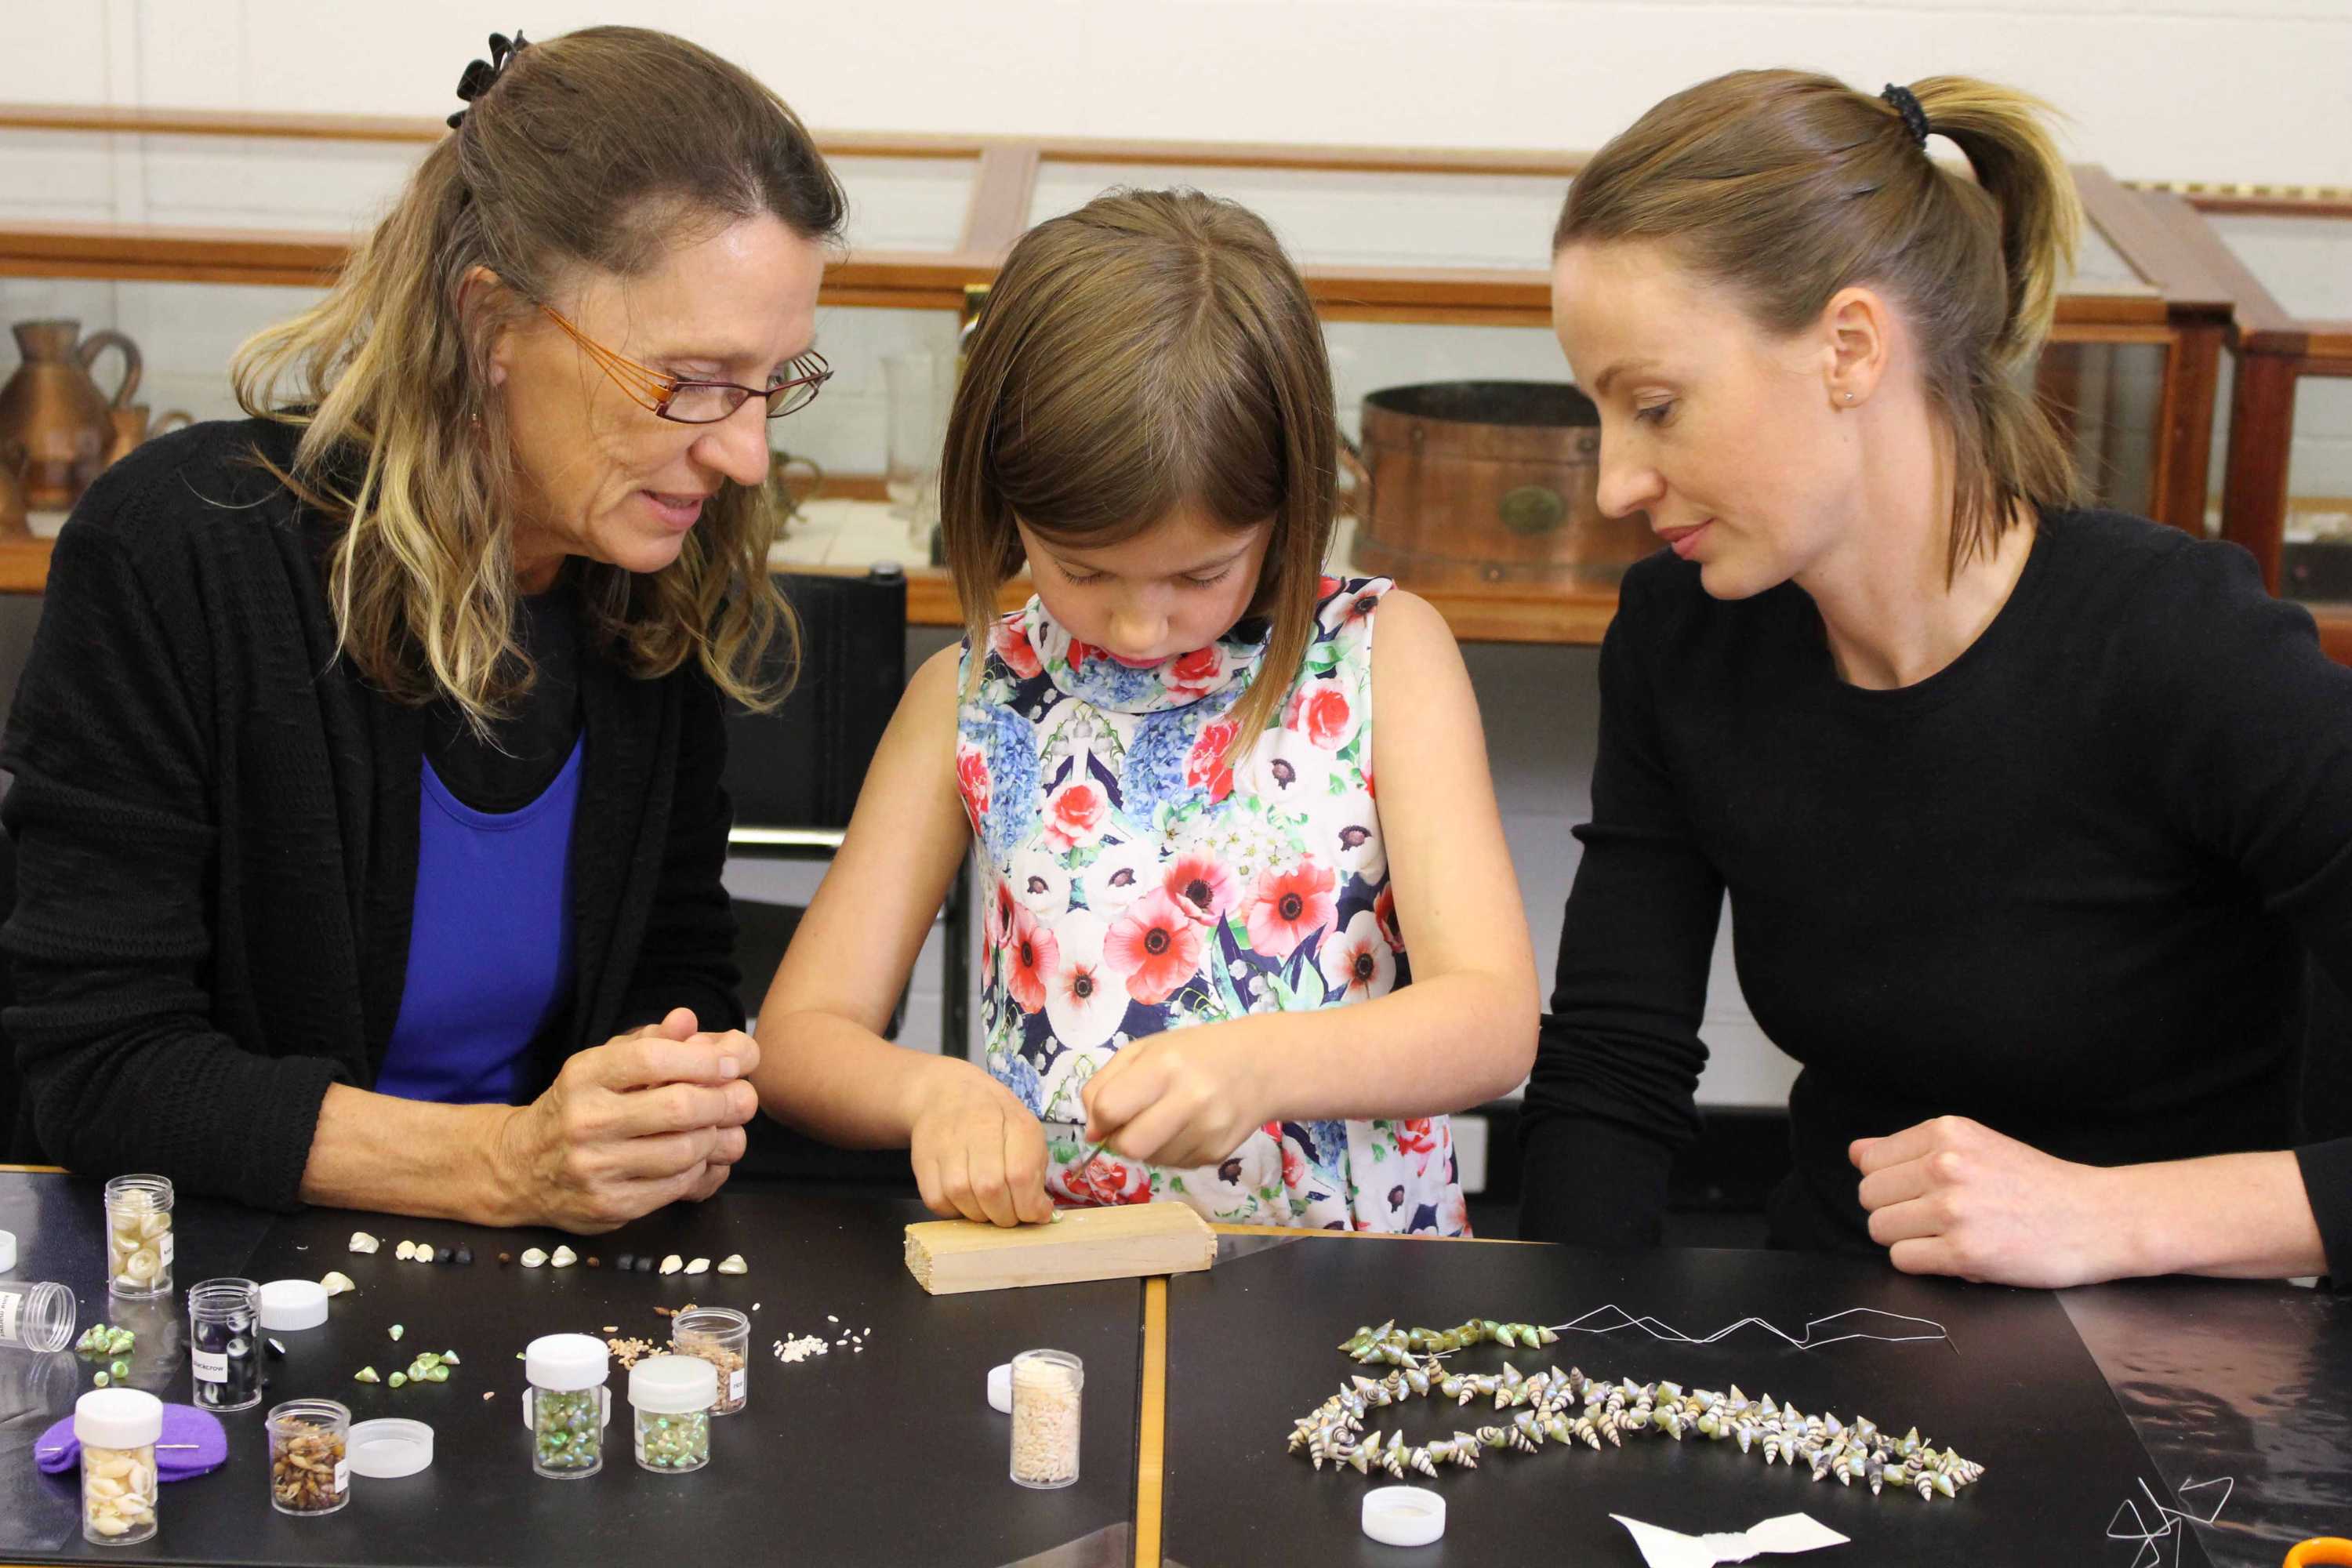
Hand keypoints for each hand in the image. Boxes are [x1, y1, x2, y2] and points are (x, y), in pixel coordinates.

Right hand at [495, 1008, 760, 1232]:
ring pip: (685, 1150)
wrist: (521, 1168)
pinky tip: (699, 1156)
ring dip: (717, 1137)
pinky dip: (700, 1168)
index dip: (704, 1058)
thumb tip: (688, 1019)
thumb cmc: (578, 1107)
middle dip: (725, 1100)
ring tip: (722, 1127)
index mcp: (584, 1075)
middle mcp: (585, 1120)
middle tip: (744, 1098)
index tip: (734, 1061)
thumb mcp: (603, 1065)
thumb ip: (649, 1041)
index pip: (654, 1058)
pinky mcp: (609, 1205)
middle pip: (679, 1107)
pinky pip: (676, 1185)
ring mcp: (595, 1167)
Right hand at [907, 1060, 1052, 1227]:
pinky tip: (965, 1202)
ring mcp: (945, 1143)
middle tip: (1010, 1214)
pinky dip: (953, 1211)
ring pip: (961, 1196)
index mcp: (1014, 1123)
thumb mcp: (1027, 1134)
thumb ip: (1036, 1173)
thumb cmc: (997, 1119)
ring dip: (979, 1215)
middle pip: (989, 1189)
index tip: (1034, 1213)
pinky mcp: (921, 1158)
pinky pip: (937, 1200)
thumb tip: (1039, 1214)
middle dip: (1005, 1215)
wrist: (950, 1094)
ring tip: (988, 1208)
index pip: (1020, 1175)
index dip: (1029, 1205)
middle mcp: (977, 1128)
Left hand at [1080, 1025, 1269, 1171]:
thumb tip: (1092, 1132)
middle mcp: (1189, 1100)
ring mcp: (1207, 1131)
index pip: (1109, 1109)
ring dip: (1147, 1146)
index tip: (1109, 1112)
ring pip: (1151, 1160)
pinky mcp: (1217, 1154)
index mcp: (1164, 1066)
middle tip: (1131, 1124)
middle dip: (1120, 1140)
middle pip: (1129, 1147)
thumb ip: (1104, 1085)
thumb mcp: (1144, 1050)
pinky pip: (1174, 1166)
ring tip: (1166, 1118)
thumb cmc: (1194, 1053)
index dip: (1100, 1117)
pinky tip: (1186, 1127)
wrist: (1260, 1065)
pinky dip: (1170, 1151)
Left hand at [1850, 1115, 2126, 1287]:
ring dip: (1907, 1239)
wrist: (2098, 1217)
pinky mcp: (1964, 1253)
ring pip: (1880, 1229)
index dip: (1890, 1182)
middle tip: (1934, 1218)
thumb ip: (1910, 1149)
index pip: (1870, 1161)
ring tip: (1946, 1236)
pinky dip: (1923, 1263)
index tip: (1921, 1191)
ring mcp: (1954, 1210)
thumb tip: (1855, 1152)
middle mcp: (1945, 1165)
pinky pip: (1902, 1260)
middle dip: (1895, 1211)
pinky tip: (1955, 1255)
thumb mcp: (1974, 1146)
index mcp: (1946, 1133)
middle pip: (1869, 1196)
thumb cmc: (2035, 1184)